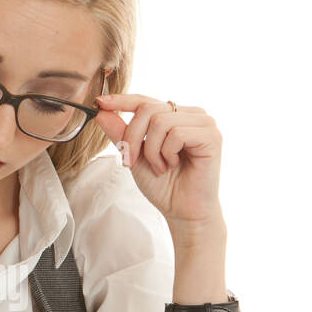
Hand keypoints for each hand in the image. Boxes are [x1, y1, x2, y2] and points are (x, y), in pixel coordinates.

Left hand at [92, 93, 223, 229]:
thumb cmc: (164, 186)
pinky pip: (177, 133)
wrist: (183, 212)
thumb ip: (121, 133)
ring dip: (152, 150)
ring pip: (160, 121)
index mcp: (175, 116)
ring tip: (160, 167)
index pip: (145, 100)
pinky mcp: (211, 136)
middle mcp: (191, 114)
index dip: (122, 100)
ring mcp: (204, 123)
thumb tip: (101, 111)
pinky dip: (167, 153)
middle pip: (148, 109)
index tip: (99, 103)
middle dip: (133, 137)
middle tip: (132, 161)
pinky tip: (173, 165)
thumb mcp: (135, 156)